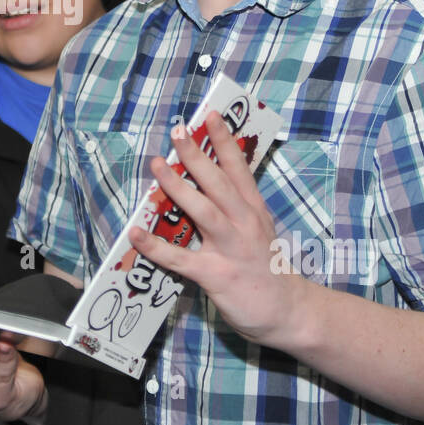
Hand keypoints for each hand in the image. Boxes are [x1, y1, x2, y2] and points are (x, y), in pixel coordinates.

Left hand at [128, 112, 306, 345]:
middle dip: (196, 155)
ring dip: (177, 187)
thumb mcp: (258, 227)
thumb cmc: (266, 266)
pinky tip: (135, 233)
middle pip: (218, 182)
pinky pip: (180, 259)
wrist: (288, 310)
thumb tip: (204, 180)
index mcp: (253, 209)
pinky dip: (155, 246)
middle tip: (177, 132)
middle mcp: (244, 223)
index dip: (223, 140)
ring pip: (202, 211)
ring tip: (156, 166)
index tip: (210, 115)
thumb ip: (235, 206)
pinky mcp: (216, 275)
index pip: (239, 167)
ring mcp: (230, 248)